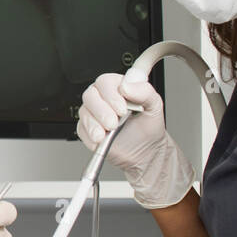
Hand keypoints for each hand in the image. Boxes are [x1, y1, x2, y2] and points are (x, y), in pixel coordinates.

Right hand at [76, 70, 194, 208]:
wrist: (148, 156)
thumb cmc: (150, 132)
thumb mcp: (156, 107)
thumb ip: (145, 91)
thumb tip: (131, 84)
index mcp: (118, 90)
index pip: (106, 81)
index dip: (112, 91)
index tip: (124, 105)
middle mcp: (103, 101)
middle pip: (90, 94)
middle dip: (104, 108)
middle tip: (117, 120)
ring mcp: (94, 117)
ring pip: (84, 111)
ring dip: (97, 121)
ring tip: (111, 130)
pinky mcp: (88, 133)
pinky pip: (81, 130)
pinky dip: (90, 134)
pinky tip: (102, 138)